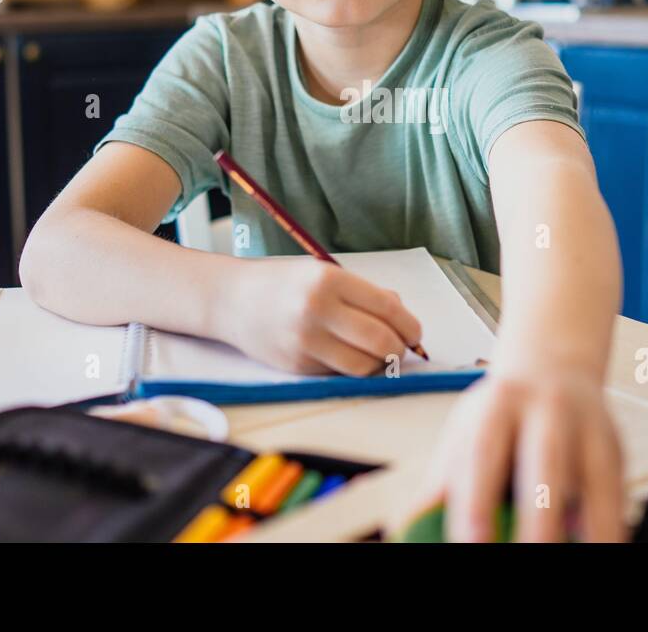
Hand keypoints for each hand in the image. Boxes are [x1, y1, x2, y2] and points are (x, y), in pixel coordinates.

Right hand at [221, 256, 422, 375]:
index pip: (386, 308)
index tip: (415, 332)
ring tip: (379, 355)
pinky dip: (352, 368)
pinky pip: (340, 373)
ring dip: (380, 364)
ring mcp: (305, 342)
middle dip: (399, 348)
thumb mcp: (323, 273)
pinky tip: (348, 355)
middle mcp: (316, 311)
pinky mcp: (297, 367)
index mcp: (328, 280)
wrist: (232, 300)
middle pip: (380, 341)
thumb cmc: (284, 284)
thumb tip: (402, 315)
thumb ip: (364, 293)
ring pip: (364, 366)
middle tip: (401, 347)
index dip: (409, 324)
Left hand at [413, 366, 625, 541]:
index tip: (472, 542)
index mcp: (498, 406)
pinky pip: (616, 498)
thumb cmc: (500, 416)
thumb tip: (411, 530)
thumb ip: (442, 485)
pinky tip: (598, 545)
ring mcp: (589, 429)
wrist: (553, 367)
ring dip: (590, 528)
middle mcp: (548, 411)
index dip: (477, 502)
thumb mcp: (465, 436)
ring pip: (595, 483)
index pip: (484, 454)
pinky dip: (609, 529)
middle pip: (547, 466)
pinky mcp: (616, 452)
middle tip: (531, 554)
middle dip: (540, 519)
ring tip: (580, 554)